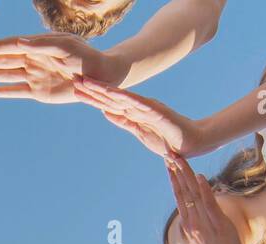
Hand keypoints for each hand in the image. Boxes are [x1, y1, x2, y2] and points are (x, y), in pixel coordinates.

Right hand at [0, 34, 117, 104]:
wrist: (99, 76)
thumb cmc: (84, 56)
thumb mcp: (65, 46)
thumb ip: (42, 44)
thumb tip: (20, 42)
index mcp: (37, 46)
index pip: (11, 46)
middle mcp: (33, 60)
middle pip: (5, 61)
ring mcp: (35, 76)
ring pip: (8, 75)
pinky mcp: (40, 92)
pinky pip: (18, 91)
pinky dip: (5, 92)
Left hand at [72, 75, 212, 156]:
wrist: (190, 142)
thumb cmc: (165, 138)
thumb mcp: (139, 130)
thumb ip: (124, 121)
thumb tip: (105, 112)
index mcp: (132, 111)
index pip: (108, 103)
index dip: (92, 97)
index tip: (75, 89)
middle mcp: (138, 106)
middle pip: (111, 97)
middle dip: (93, 89)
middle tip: (75, 79)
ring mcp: (148, 108)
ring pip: (123, 98)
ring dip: (106, 91)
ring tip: (90, 83)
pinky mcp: (158, 112)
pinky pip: (141, 105)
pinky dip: (128, 99)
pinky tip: (116, 94)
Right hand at [167, 153, 251, 243]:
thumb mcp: (206, 235)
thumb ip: (201, 220)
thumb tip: (202, 207)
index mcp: (189, 223)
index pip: (179, 196)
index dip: (173, 178)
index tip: (169, 163)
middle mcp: (192, 222)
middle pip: (182, 192)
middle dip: (175, 172)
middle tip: (168, 154)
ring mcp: (204, 224)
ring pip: (192, 195)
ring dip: (185, 176)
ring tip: (179, 160)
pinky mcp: (217, 225)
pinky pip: (209, 204)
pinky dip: (204, 189)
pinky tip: (200, 177)